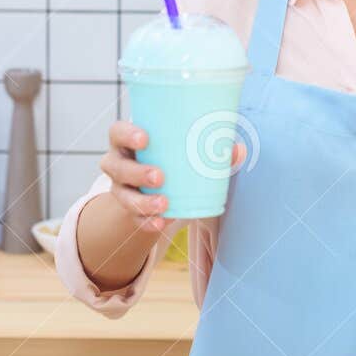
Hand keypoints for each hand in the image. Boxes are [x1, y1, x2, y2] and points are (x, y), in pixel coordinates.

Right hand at [98, 120, 246, 236]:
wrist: (159, 189)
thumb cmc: (174, 159)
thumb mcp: (186, 151)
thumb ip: (212, 149)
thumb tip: (238, 149)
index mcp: (129, 141)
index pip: (117, 132)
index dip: (127, 134)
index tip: (145, 139)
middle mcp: (119, 163)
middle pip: (116, 166)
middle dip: (137, 172)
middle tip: (160, 176)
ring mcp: (121, 188)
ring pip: (123, 195)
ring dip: (142, 201)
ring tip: (165, 204)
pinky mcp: (129, 211)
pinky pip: (134, 219)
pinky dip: (148, 222)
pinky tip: (161, 223)